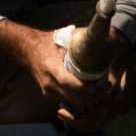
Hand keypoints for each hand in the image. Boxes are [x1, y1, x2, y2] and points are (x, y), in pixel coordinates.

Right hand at [0, 20, 120, 129]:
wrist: (27, 49)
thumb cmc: (49, 42)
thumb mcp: (64, 38)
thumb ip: (81, 38)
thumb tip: (103, 33)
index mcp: (52, 68)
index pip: (71, 84)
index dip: (88, 88)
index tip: (102, 84)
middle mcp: (49, 83)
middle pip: (75, 98)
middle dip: (93, 96)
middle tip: (107, 88)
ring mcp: (48, 91)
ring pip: (73, 103)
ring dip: (88, 100)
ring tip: (102, 90)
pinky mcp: (49, 95)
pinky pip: (68, 101)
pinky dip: (80, 99)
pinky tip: (91, 93)